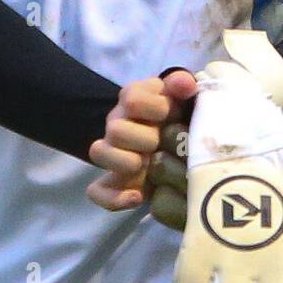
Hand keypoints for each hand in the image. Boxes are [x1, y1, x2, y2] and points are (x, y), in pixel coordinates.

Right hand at [87, 71, 196, 213]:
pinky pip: (97, 191)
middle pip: (115, 129)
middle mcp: (116, 124)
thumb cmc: (178, 113)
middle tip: (163, 143)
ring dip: (126, 162)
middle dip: (145, 139)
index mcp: (132, 100)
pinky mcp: (113, 182)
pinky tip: (137, 197)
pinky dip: (114, 198)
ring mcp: (112, 153)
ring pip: (98, 152)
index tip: (173, 114)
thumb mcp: (182, 95)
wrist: (175, 137)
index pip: (132, 99)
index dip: (156, 108)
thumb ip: (182, 84)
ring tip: (148, 165)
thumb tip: (185, 84)